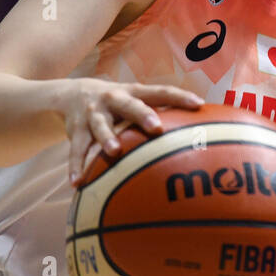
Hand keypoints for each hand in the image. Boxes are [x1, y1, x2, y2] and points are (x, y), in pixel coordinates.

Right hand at [62, 78, 203, 185]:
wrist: (74, 92)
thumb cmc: (121, 102)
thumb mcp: (137, 100)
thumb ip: (162, 111)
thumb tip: (201, 128)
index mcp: (135, 92)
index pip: (161, 92)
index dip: (180, 97)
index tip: (198, 104)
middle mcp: (114, 99)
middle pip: (130, 106)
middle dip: (143, 115)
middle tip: (157, 127)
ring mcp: (94, 114)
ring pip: (100, 126)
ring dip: (107, 138)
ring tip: (114, 152)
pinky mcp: (77, 130)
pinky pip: (75, 150)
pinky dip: (76, 166)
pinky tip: (77, 183)